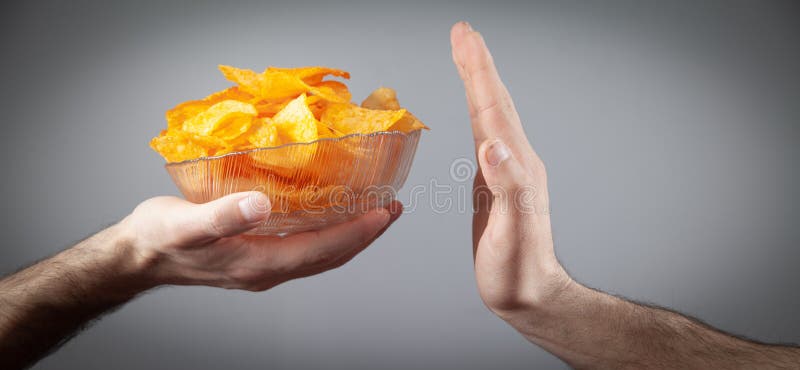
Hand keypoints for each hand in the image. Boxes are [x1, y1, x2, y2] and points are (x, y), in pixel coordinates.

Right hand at [119, 192, 400, 290]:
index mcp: (259, 263)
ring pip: (319, 254)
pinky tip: (329, 214)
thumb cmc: (158, 237)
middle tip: (391, 209)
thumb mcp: (186, 223)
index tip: (383, 212)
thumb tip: (261, 205)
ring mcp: (263, 266)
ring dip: (349, 234)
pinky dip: (326, 232)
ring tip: (372, 212)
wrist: (137, 256)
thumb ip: (223, 215)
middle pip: (330, 256)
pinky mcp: (255, 256)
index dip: (357, 232)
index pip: (322, 250)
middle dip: (364, 234)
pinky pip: (303, 248)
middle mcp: (267, 270)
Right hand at [450, 22, 571, 317]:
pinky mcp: (495, 181)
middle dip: (478, 64)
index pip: (493, 109)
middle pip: (494, 102)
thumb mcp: (513, 234)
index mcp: (516, 167)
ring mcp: (506, 170)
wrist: (529, 294)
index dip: (478, 72)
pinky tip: (473, 104)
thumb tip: (492, 144)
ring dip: (478, 80)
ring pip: (491, 113)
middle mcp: (514, 161)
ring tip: (467, 54)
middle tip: (463, 31)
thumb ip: (508, 189)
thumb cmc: (518, 271)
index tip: (464, 38)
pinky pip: (485, 132)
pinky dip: (477, 108)